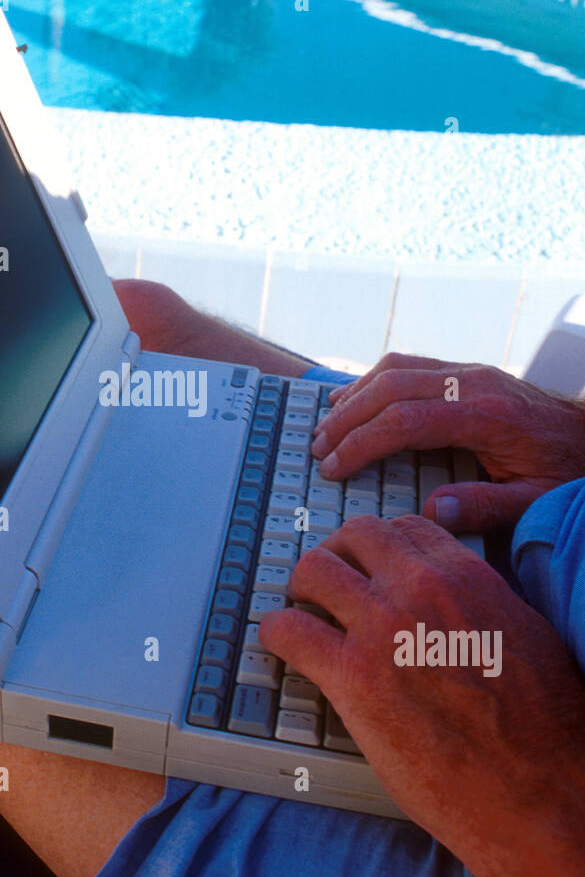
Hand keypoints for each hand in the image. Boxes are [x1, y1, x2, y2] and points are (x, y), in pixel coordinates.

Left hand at [260, 514, 584, 876]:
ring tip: (302, 612)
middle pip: (353, 537)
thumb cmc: (543, 726)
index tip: (369, 566)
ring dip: (302, 589)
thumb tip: (455, 596)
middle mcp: (419, 589)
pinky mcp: (352, 678)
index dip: (380, 547)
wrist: (537, 789)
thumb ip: (480, 601)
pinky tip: (282, 646)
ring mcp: (381, 629)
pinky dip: (276, 634)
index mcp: (466, 576)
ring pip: (312, 571)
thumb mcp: (524, 634)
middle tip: (330, 586)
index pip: (405, 528)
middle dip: (338, 556)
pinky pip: (288, 631)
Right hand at [311, 353, 584, 531]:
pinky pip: (409, 365)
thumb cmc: (567, 472)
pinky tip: (356, 402)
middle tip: (317, 449)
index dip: (362, 444)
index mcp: (487, 416)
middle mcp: (475, 382)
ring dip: (355, 396)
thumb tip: (431, 511)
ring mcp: (471, 371)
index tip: (333, 467)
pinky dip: (374, 382)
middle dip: (347, 418)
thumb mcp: (536, 501)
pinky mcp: (468, 371)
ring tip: (326, 426)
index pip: (405, 421)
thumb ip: (486, 507)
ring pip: (396, 368)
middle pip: (390, 387)